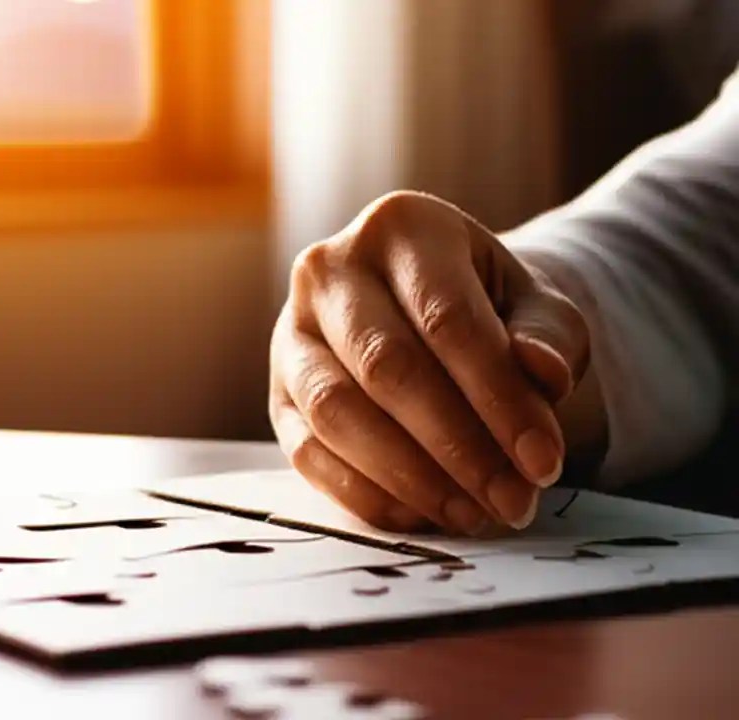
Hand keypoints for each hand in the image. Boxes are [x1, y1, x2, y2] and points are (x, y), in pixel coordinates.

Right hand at [270, 192, 590, 534]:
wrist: (426, 317)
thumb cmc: (487, 309)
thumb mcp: (536, 307)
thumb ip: (551, 337)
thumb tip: (545, 372)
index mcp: (400, 227)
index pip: (447, 319)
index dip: (498, 398)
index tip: (544, 463)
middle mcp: (328, 270)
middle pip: (386, 366)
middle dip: (456, 446)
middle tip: (511, 501)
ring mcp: (290, 333)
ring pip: (337, 411)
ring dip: (410, 476)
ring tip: (472, 514)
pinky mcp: (275, 394)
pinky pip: (307, 452)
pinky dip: (366, 494)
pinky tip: (421, 516)